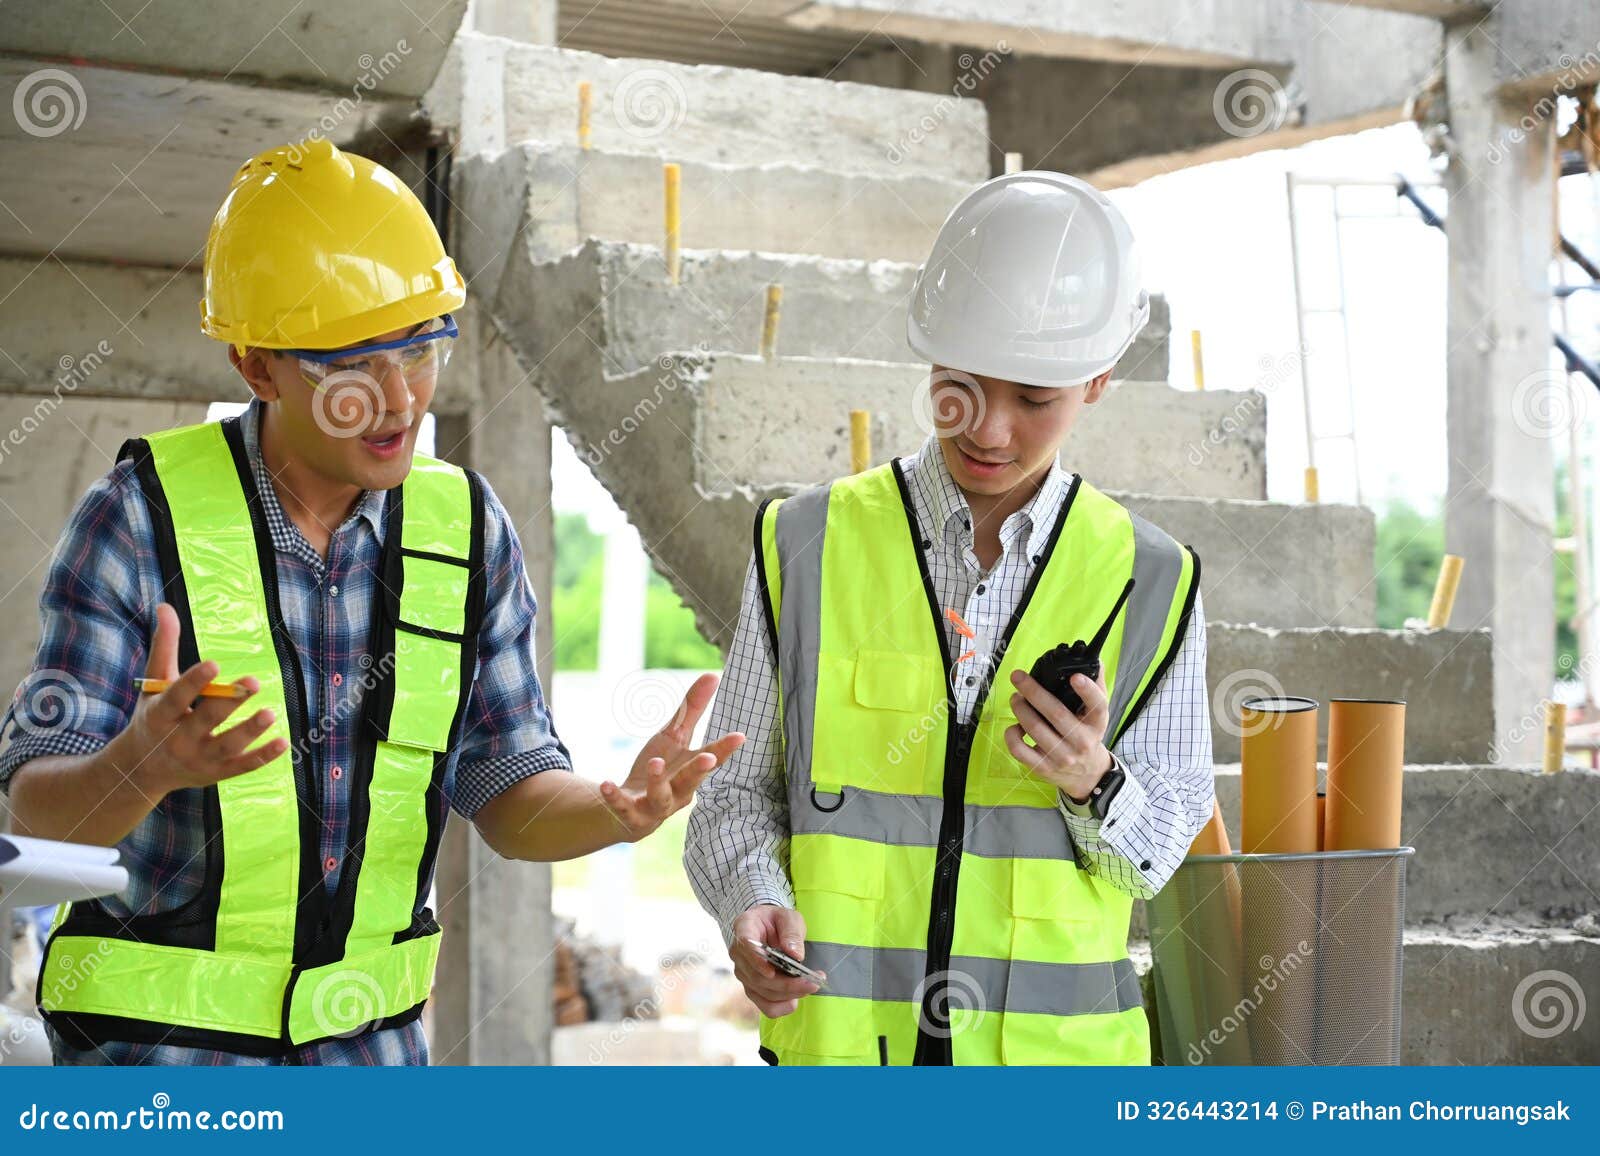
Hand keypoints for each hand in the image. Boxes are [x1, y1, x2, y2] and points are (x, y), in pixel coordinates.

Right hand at [115, 602, 287, 797]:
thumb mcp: (153, 684)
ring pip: (226, 746)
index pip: (177, 697)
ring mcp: (198, 759)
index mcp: (159, 715)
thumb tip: (165, 606)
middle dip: (229, 702)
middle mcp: (177, 739)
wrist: (140, 770)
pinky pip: (241, 766)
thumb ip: (164, 646)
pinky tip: (283, 741)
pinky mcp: (216, 773)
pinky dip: (262, 756)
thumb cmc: (152, 717)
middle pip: (205, 720)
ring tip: (270, 713)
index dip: (194, 682)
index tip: (213, 664)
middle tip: (253, 681)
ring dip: (249, 731)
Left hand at [599, 673, 744, 841]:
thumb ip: (692, 709)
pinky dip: (616, 798)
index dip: (725, 748)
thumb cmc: (659, 770)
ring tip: (655, 762)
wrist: (629, 808)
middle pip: (691, 781)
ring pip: (661, 797)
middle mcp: (679, 792)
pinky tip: (608, 784)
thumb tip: (712, 675)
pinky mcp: (631, 815)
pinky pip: (624, 808)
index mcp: (691, 770)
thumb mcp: (674, 737)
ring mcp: (655, 805)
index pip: (711, 758)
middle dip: (699, 770)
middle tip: (707, 758)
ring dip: (658, 782)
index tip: (740, 736)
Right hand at [730, 904, 824, 1017]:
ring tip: (810, 987)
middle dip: (787, 984)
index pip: (745, 944)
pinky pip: (763, 1004)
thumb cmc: (777, 921)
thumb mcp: (788, 918)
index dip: (757, 960)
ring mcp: (743, 972)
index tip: (773, 971)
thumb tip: (795, 954)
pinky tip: (795, 1001)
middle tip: (812, 982)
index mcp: (744, 927)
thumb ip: (792, 933)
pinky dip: (780, 1007)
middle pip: (757, 976)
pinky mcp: (751, 987)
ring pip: (762, 991)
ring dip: (788, 994)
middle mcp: (738, 953)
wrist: (768, 928)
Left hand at [1004, 666, 1112, 801]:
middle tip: (1018, 676)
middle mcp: (1081, 741)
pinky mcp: (1043, 768)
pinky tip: (1015, 725)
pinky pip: (1020, 750)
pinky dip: (1011, 735)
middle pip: (1056, 714)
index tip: (1075, 676)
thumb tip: (1094, 661)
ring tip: (1016, 697)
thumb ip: (1096, 688)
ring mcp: (1061, 756)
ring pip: (1035, 729)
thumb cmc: (1088, 736)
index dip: (1087, 691)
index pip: (1097, 706)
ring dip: (1020, 708)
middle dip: (1034, 691)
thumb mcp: (1097, 715)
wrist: (1088, 775)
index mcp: (1096, 724)